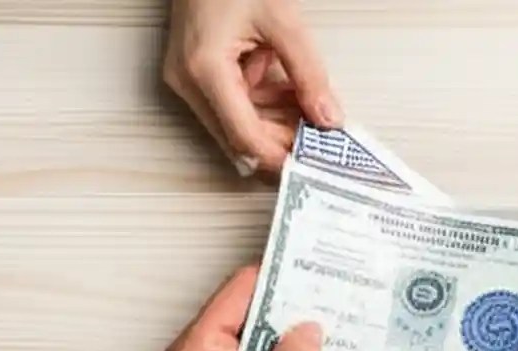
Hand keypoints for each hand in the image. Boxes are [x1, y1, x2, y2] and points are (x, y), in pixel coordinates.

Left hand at [160, 266, 321, 350]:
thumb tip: (310, 326)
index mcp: (197, 349)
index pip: (237, 292)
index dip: (275, 277)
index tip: (309, 266)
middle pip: (242, 309)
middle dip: (284, 303)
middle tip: (326, 293)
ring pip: (246, 334)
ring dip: (281, 332)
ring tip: (323, 321)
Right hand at [162, 0, 342, 175]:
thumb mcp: (282, 19)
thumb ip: (309, 73)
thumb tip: (329, 117)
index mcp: (204, 70)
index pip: (244, 135)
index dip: (278, 155)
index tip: (311, 164)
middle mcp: (188, 82)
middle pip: (238, 136)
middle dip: (280, 140)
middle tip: (320, 140)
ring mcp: (188, 79)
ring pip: (237, 123)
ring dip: (275, 122)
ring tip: (313, 111)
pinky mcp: (196, 73)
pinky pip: (233, 102)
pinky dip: (264, 103)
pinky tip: (292, 94)